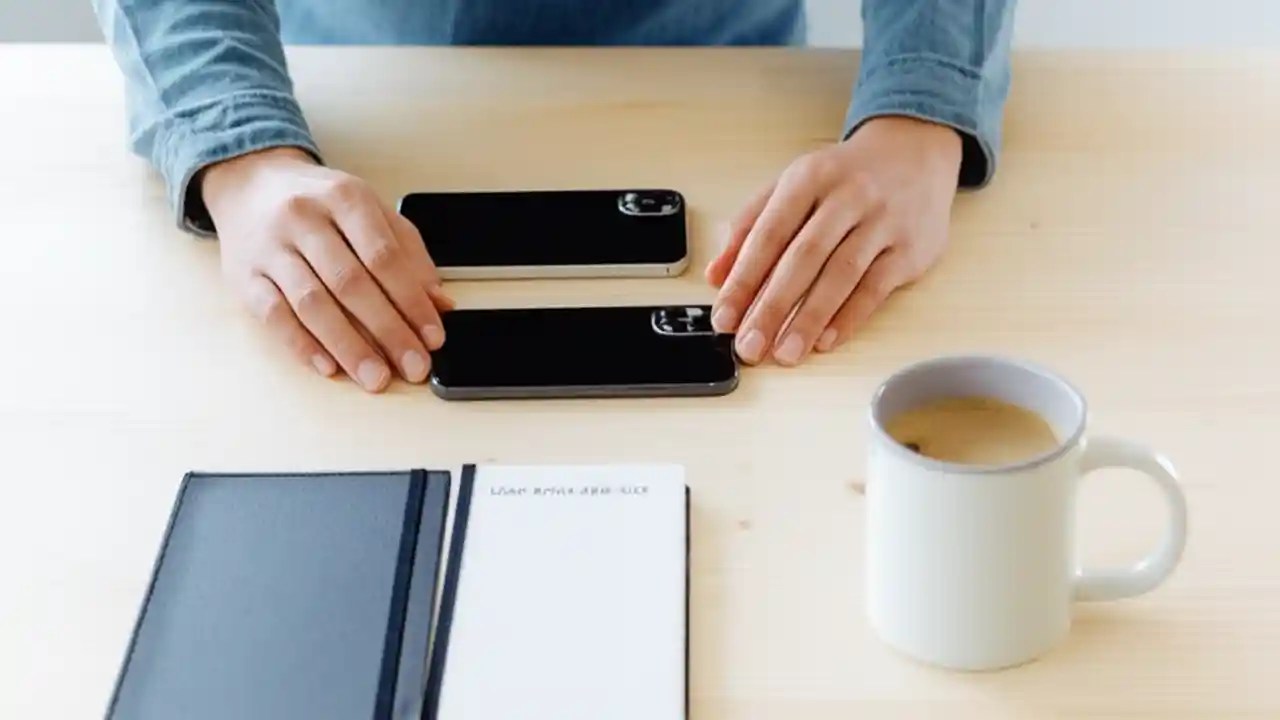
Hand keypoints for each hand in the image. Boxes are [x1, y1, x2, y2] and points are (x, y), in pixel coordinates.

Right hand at [204, 147, 452, 391]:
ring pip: (313, 303)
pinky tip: (329, 366)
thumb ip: (408, 253)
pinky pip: (273, 315)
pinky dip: (303, 345)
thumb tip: (440, 303)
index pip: (385, 256)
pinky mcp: (244, 276)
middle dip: (388, 331)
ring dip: (348, 346)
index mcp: (344, 197)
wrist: (250, 183)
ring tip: (375, 377)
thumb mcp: (369, 211)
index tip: (432, 337)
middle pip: (351, 283)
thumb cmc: (319, 202)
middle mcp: (304, 218)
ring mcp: (270, 248)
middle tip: (413, 366)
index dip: (412, 301)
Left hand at [706, 116, 962, 365]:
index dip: (743, 279)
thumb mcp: (792, 186)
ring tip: (785, 352)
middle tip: (749, 345)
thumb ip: (750, 226)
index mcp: (809, 178)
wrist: (914, 150)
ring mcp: (882, 222)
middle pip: (803, 258)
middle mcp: (847, 197)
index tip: (724, 317)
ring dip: (809, 319)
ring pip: (841, 276)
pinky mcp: (911, 248)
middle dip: (772, 307)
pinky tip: (826, 341)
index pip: (768, 234)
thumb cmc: (844, 176)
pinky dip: (850, 317)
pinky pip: (876, 288)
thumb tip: (717, 275)